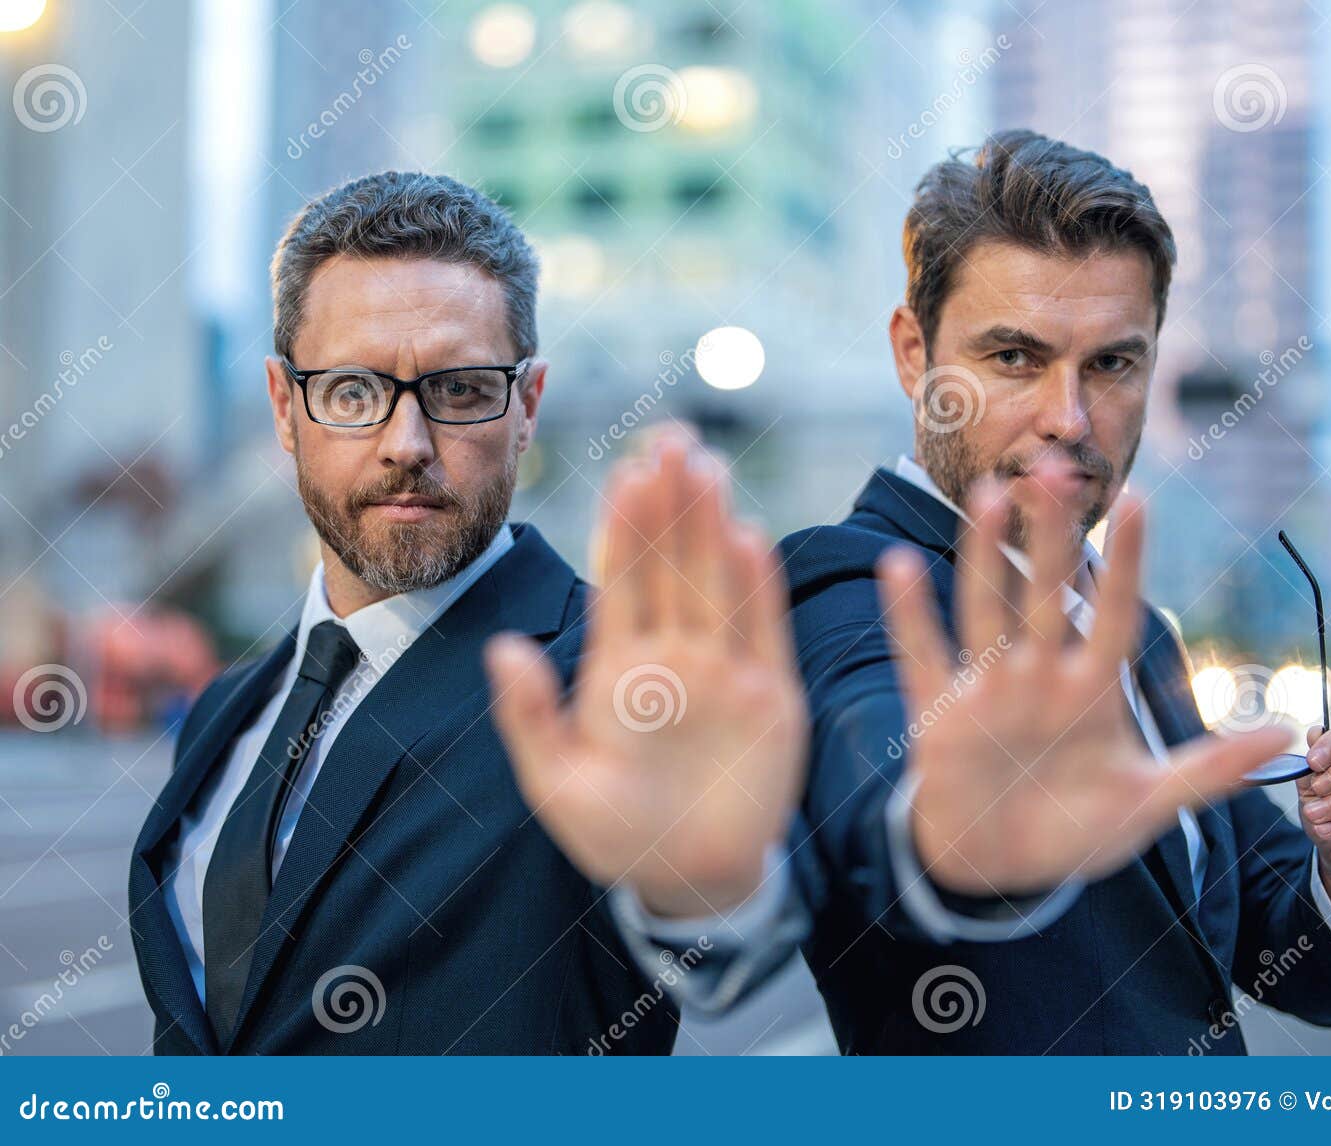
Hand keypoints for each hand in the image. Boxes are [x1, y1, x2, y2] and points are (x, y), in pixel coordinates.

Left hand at [486, 432, 806, 917]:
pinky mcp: (770, 696)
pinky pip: (763, 631)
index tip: (623, 471)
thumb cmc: (616, 835)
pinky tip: (749, 537)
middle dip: (670, 503)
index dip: (623, 526)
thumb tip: (501, 648)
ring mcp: (723, 672)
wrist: (692, 882)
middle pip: (671, 565)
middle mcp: (672, 656)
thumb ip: (532, 717)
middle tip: (671, 438)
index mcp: (618, 667)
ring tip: (707, 469)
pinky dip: (758, 588)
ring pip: (716, 583)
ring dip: (712, 528)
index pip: (620, 580)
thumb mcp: (558, 783)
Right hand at [876, 458, 1290, 896]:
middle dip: (1050, 537)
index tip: (1137, 501)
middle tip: (1054, 471)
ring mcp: (987, 690)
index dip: (1124, 562)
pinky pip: (922, 656)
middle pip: (1046, 595)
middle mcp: (1039, 676)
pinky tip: (898, 564)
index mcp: (1091, 690)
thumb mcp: (1149, 804)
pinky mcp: (939, 713)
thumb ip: (1211, 770)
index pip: (1114, 613)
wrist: (1000, 866)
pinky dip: (910, 615)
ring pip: (986, 610)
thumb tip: (1289, 734)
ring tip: (989, 496)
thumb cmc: (1075, 829)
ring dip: (985, 556)